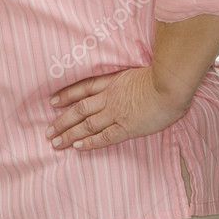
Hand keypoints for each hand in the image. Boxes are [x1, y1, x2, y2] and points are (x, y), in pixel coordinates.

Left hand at [45, 66, 190, 151]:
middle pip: (79, 109)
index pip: (83, 88)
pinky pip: (104, 136)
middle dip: (62, 120)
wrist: (169, 85)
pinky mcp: (126, 127)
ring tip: (55, 142)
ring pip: (86, 124)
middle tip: (48, 131)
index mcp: (112, 82)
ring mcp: (116, 113)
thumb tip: (127, 83)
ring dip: (69, 134)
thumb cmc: (162, 76)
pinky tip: (77, 147)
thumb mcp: (138, 71)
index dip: (66, 94)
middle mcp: (109, 98)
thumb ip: (127, 79)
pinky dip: (90, 142)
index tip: (52, 101)